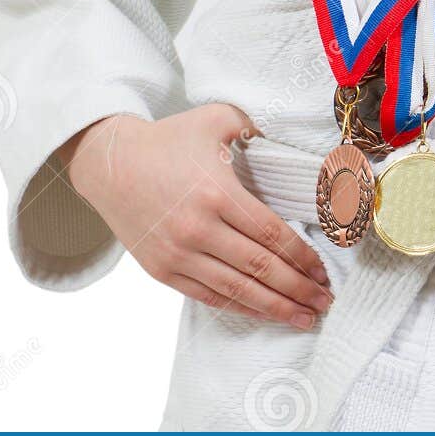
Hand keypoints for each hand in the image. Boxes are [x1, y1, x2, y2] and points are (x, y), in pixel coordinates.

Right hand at [60, 104, 333, 327]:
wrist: (110, 164)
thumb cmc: (167, 139)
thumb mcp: (216, 118)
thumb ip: (255, 127)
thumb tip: (288, 142)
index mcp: (216, 193)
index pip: (271, 234)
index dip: (301, 257)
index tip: (323, 270)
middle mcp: (198, 229)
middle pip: (260, 269)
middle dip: (298, 289)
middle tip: (324, 302)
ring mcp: (178, 254)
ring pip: (237, 290)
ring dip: (274, 307)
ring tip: (303, 317)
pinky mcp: (162, 270)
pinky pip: (208, 296)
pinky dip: (239, 306)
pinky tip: (263, 312)